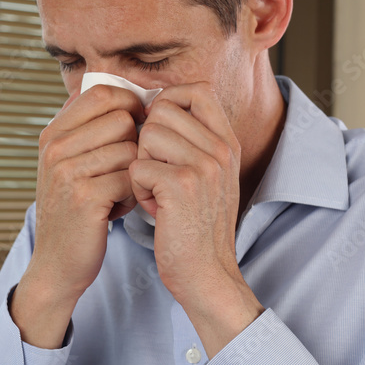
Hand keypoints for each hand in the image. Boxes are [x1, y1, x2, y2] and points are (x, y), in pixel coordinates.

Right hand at [11, 85, 143, 347]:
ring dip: (135, 173)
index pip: (102, 93)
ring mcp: (67, 172)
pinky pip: (131, 179)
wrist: (57, 264)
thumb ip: (88, 129)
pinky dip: (133, 196)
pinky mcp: (85, 197)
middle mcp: (55, 148)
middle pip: (122, 119)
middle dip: (135, 144)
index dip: (130, 104)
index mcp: (52, 133)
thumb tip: (126, 92)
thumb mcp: (69, 164)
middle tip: (124, 170)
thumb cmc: (73, 211)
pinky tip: (117, 209)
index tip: (137, 126)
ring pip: (130, 150)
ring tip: (118, 192)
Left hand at [129, 82, 263, 355]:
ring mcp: (204, 164)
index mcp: (227, 141)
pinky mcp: (182, 185)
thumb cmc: (194, 226)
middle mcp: (221, 148)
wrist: (206, 273)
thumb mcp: (204, 177)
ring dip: (140, 166)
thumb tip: (154, 108)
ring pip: (146, 137)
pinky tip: (155, 209)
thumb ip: (190, 142)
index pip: (194, 91)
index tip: (155, 134)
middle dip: (145, 143)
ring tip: (156, 193)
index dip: (165, 103)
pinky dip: (137, 190)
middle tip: (157, 175)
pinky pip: (137, 166)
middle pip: (160, 111)